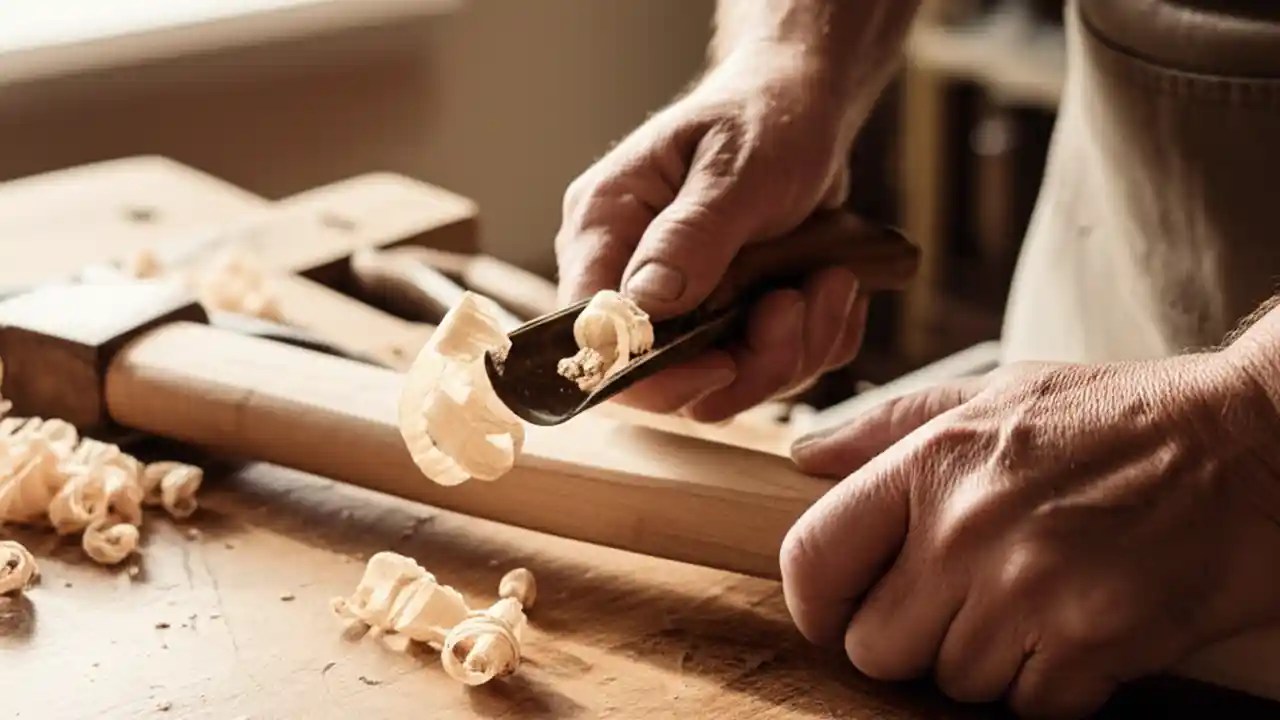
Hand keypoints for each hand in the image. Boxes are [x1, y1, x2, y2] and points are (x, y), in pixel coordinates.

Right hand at [555, 46, 868, 420]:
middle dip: (744, 364)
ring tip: (830, 283)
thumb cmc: (764, 117)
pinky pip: (765, 368)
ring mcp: (681, 304)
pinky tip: (835, 288)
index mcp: (605, 228)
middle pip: (661, 379)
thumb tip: (644, 307)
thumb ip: (690, 237)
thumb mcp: (736, 169)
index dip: (649, 373)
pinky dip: (814, 343)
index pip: (593, 334)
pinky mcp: (728, 320)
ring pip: (722, 385)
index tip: (724, 362)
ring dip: (790, 351)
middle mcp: (630, 275)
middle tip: (795, 305)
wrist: (808, 107)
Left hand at [781, 356, 1279, 717]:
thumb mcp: (998, 392)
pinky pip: (1028, 707)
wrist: (1257, 443)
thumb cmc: (1122, 417)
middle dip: (909, 639)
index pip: (812, 557)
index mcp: (933, 461)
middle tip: (963, 604)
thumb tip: (803, 456)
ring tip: (1038, 599)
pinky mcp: (1094, 642)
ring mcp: (1030, 589)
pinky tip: (1081, 627)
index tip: (839, 610)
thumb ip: (889, 424)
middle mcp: (968, 527)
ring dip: (989, 660)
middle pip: (874, 646)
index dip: (815, 600)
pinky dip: (1053, 685)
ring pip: (952, 683)